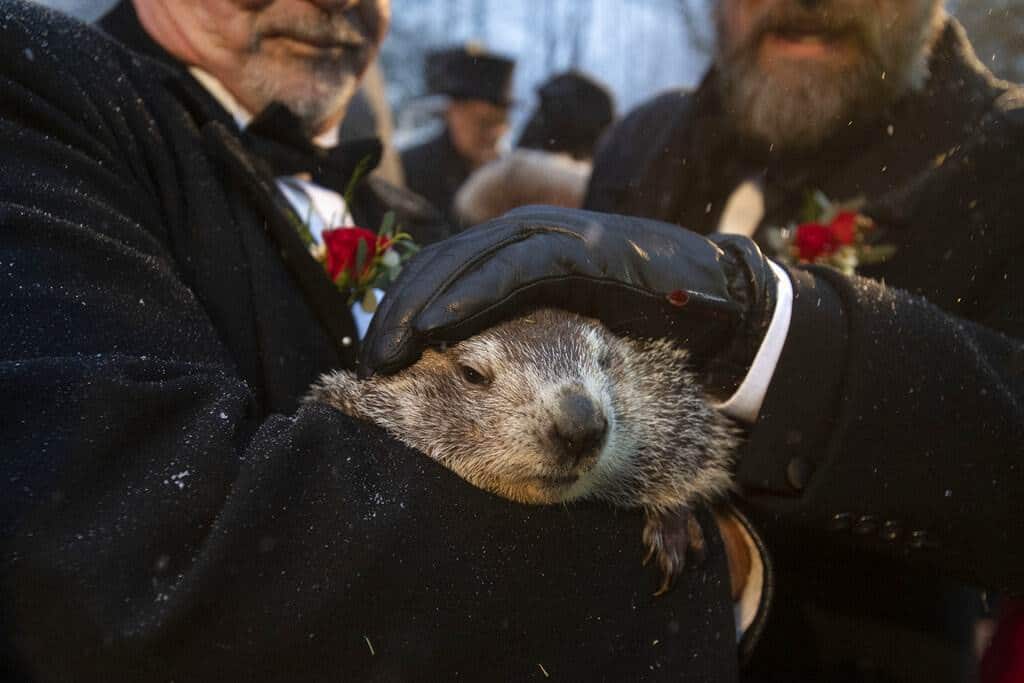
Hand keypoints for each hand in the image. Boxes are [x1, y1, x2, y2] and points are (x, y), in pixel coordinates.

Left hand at [359, 206, 776, 397]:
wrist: (722, 308)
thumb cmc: (645, 321)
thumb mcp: (570, 322)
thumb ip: (526, 321)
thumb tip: (476, 359)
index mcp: (527, 246)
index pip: (450, 265)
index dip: (408, 302)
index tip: (380, 349)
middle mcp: (537, 231)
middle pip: (448, 259)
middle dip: (403, 307)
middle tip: (372, 355)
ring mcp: (563, 234)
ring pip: (472, 259)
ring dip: (425, 303)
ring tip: (391, 347)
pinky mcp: (588, 248)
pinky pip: (518, 268)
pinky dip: (474, 295)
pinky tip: (439, 326)